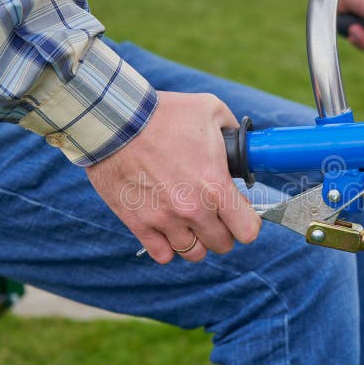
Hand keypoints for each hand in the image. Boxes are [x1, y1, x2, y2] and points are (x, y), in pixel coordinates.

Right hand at [86, 91, 261, 263]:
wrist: (115, 121)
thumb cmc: (163, 114)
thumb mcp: (210, 110)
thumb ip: (232, 130)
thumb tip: (241, 143)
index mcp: (215, 186)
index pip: (248, 231)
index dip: (248, 222)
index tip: (240, 212)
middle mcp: (193, 209)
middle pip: (222, 245)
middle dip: (223, 230)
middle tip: (214, 213)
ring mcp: (164, 220)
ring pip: (193, 253)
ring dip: (196, 240)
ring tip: (190, 222)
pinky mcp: (138, 223)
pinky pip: (162, 254)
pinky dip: (167, 246)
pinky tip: (167, 227)